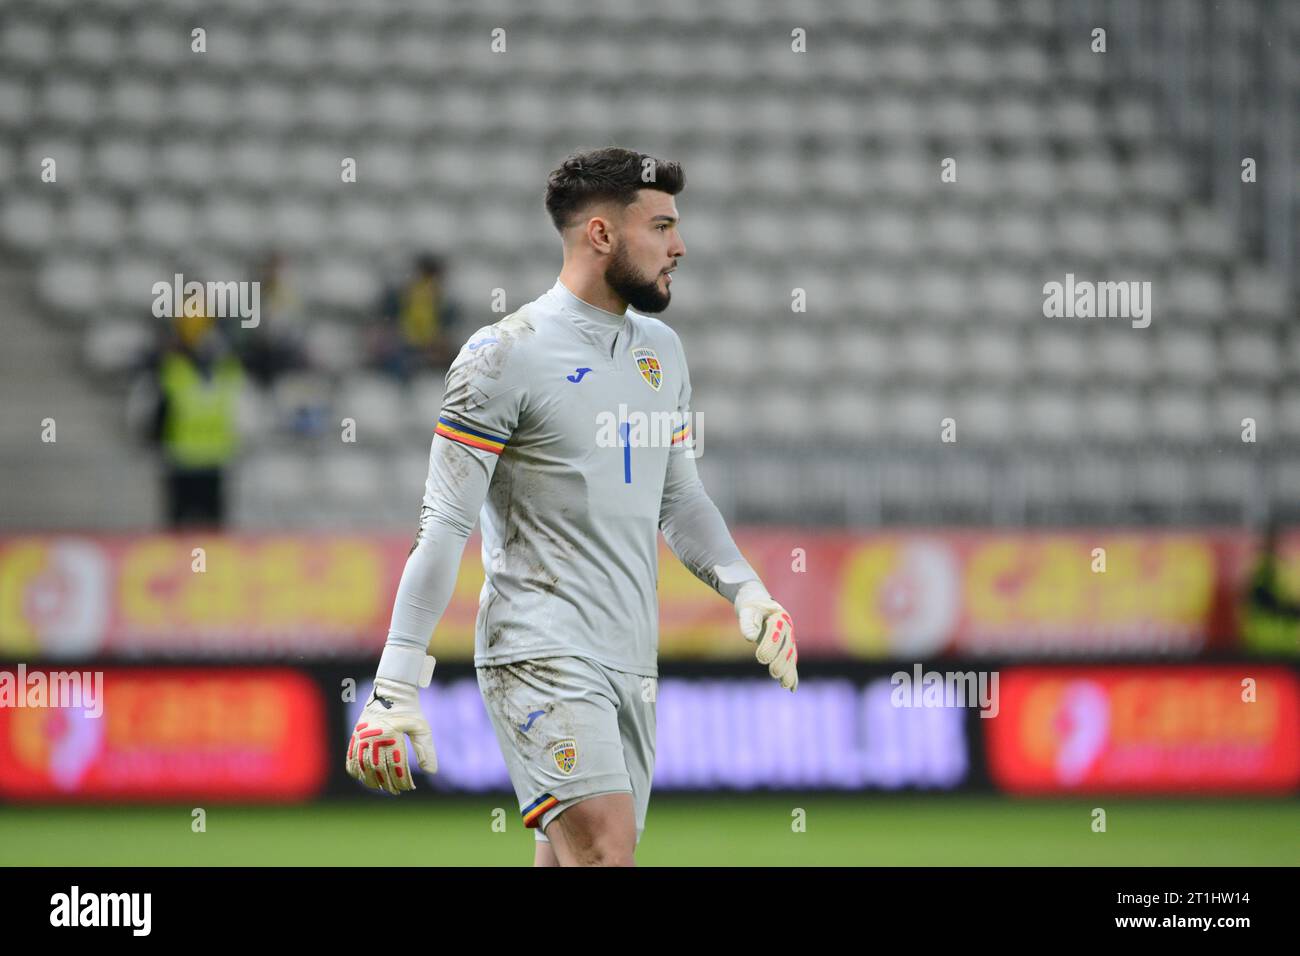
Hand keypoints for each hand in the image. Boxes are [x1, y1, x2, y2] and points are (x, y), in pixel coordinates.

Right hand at [345, 677, 438, 793]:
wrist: (391, 690)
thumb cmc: (410, 708)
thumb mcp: (421, 727)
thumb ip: (426, 750)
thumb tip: (431, 772)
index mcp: (390, 734)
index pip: (396, 765)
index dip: (403, 780)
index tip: (410, 787)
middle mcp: (372, 737)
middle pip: (379, 769)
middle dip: (389, 783)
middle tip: (398, 791)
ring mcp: (361, 737)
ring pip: (363, 767)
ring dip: (372, 781)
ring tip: (383, 788)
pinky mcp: (355, 736)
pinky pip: (351, 760)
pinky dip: (357, 772)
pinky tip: (366, 779)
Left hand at [736, 581, 797, 691]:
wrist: (758, 602)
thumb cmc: (751, 607)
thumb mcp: (747, 611)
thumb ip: (748, 623)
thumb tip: (750, 638)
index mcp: (779, 617)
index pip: (776, 632)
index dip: (770, 646)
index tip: (760, 658)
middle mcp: (787, 628)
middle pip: (786, 647)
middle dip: (781, 661)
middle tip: (773, 673)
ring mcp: (788, 638)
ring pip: (790, 656)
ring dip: (788, 671)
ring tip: (784, 685)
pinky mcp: (786, 647)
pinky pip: (790, 662)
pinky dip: (791, 674)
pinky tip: (791, 688)